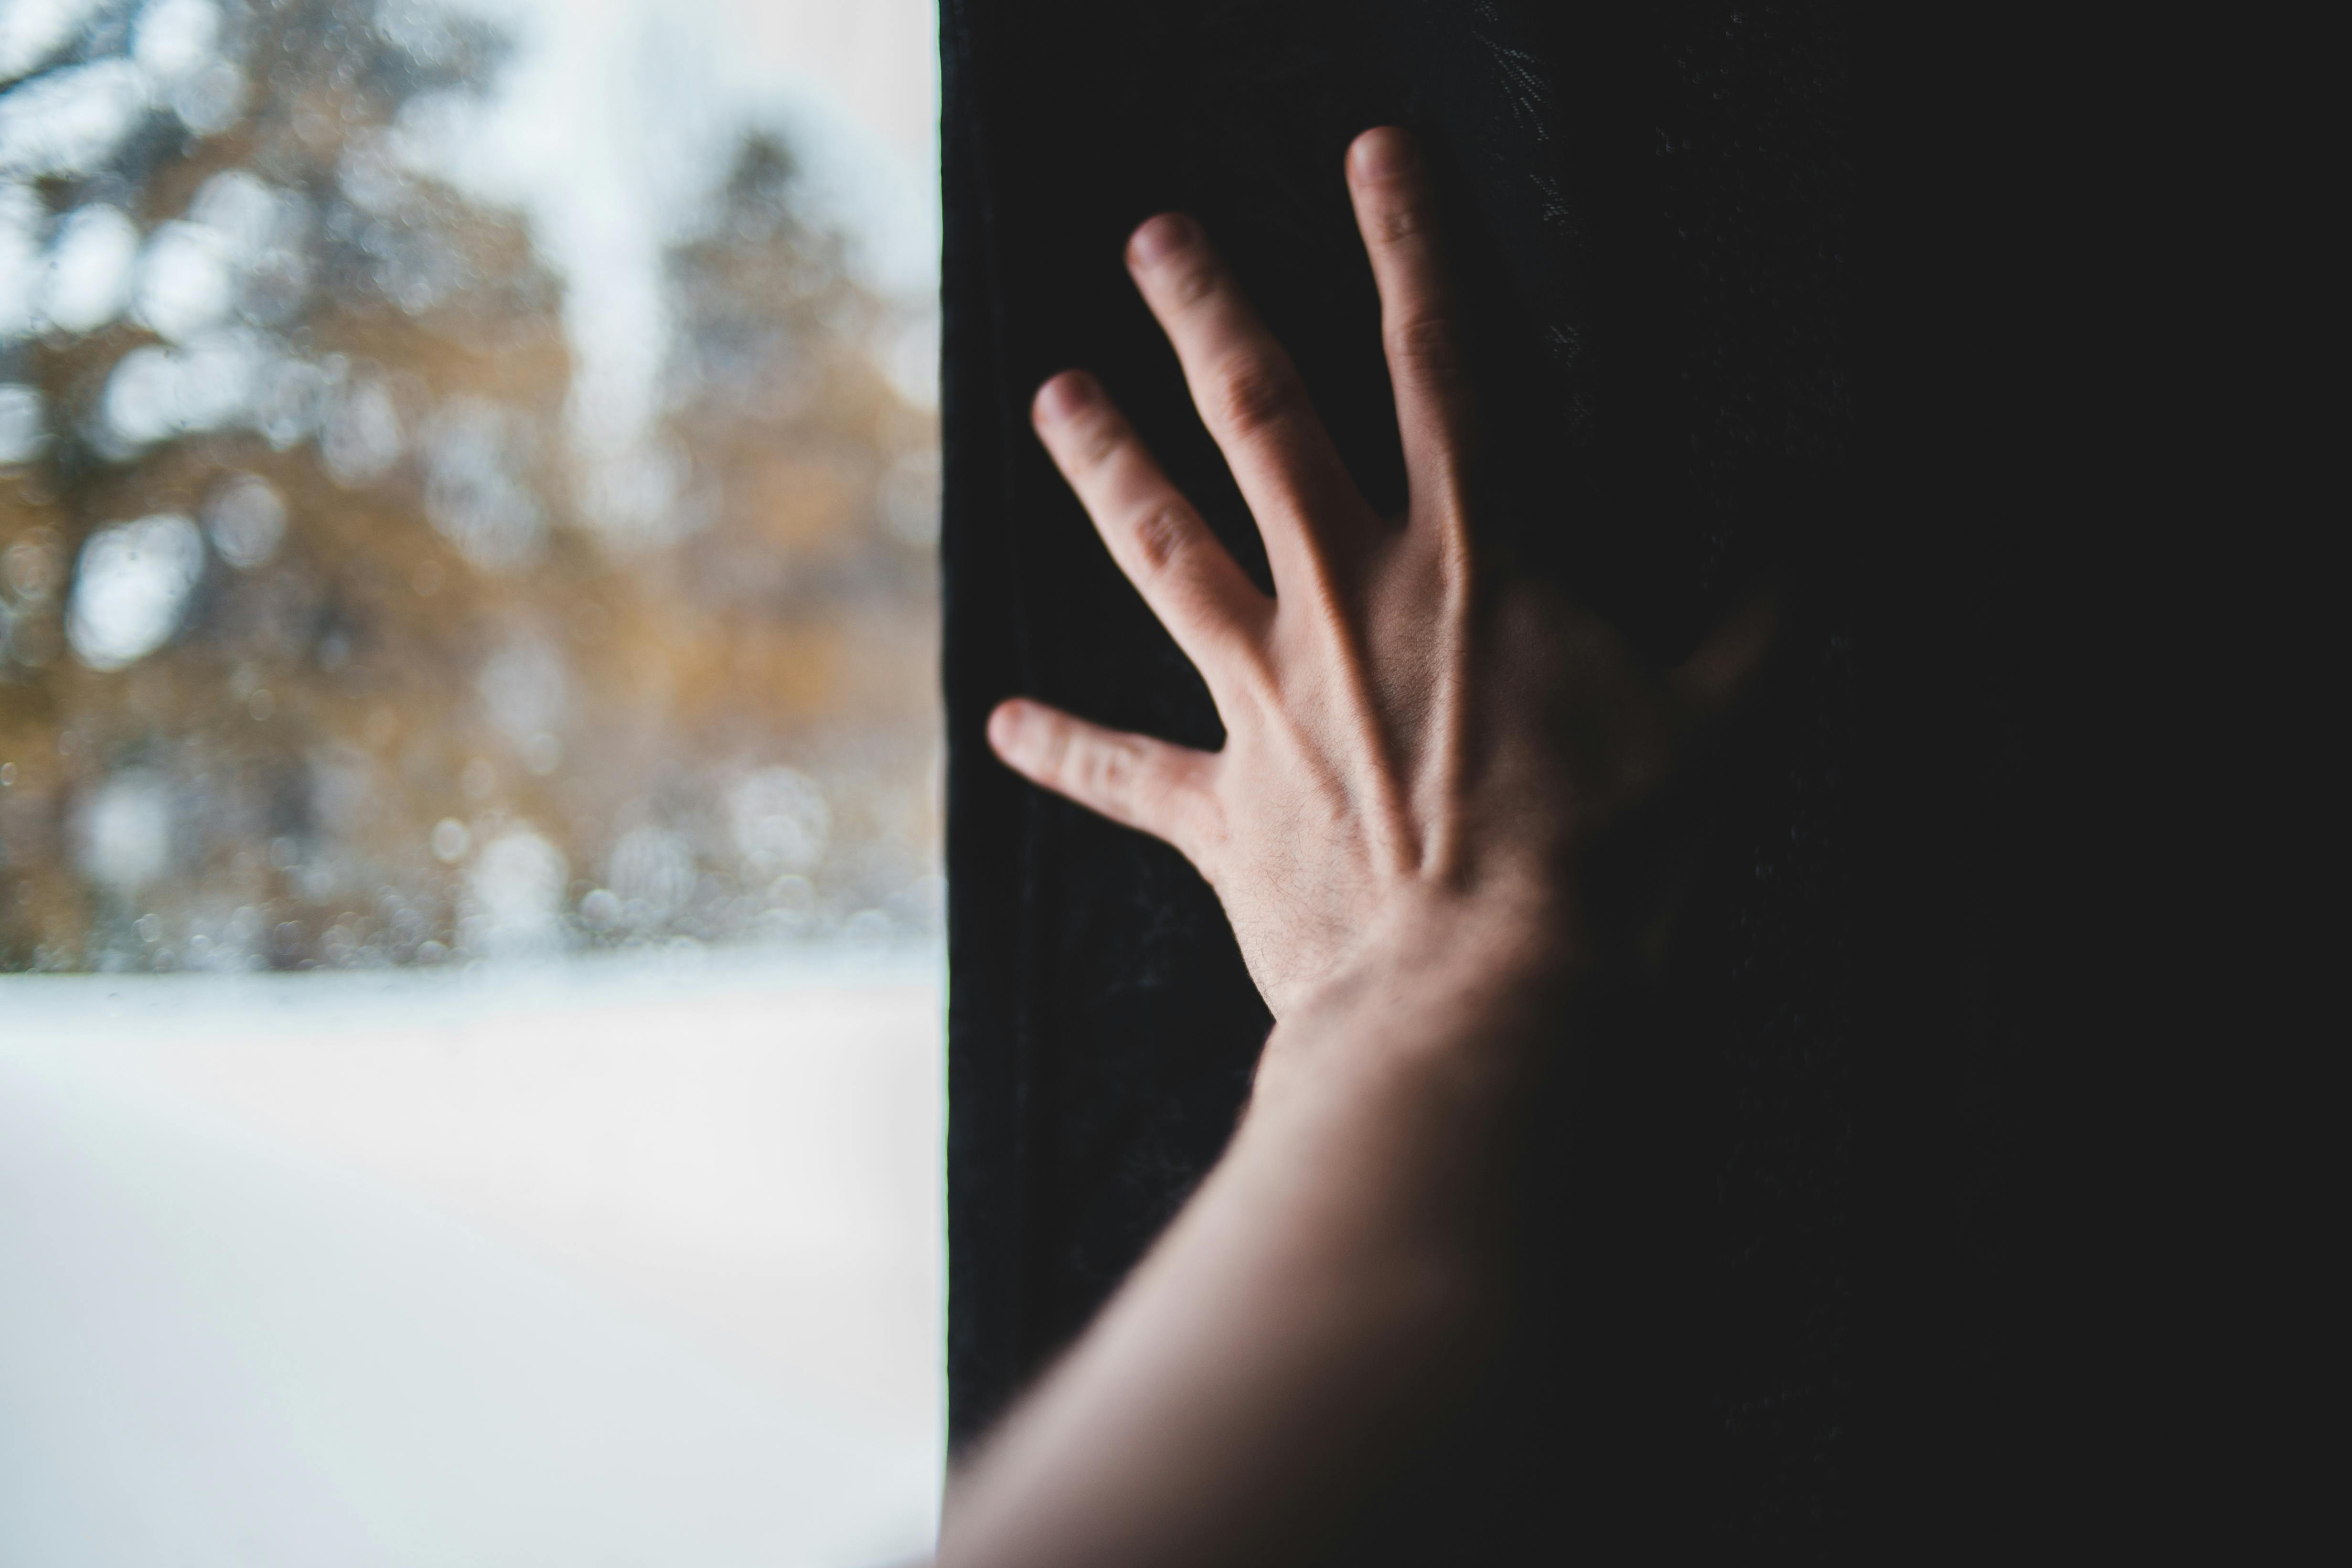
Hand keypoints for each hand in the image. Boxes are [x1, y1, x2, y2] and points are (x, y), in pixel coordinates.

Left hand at [988, 126, 1770, 1018]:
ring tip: (1051, 395)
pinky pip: (1127, 773)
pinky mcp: (1224, 810)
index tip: (1370, 153)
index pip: (1437, 362)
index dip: (1408, 244)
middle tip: (1150, 239)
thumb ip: (1761, 627)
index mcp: (1470, 562)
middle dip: (1205, 317)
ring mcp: (1267, 700)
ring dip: (1104, 466)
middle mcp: (1347, 600)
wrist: (1483, 1006)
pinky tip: (1001, 722)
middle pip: (1257, 423)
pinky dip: (1063, 750)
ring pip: (1162, 550)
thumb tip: (1826, 544)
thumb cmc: (1609, 868)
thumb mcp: (1717, 730)